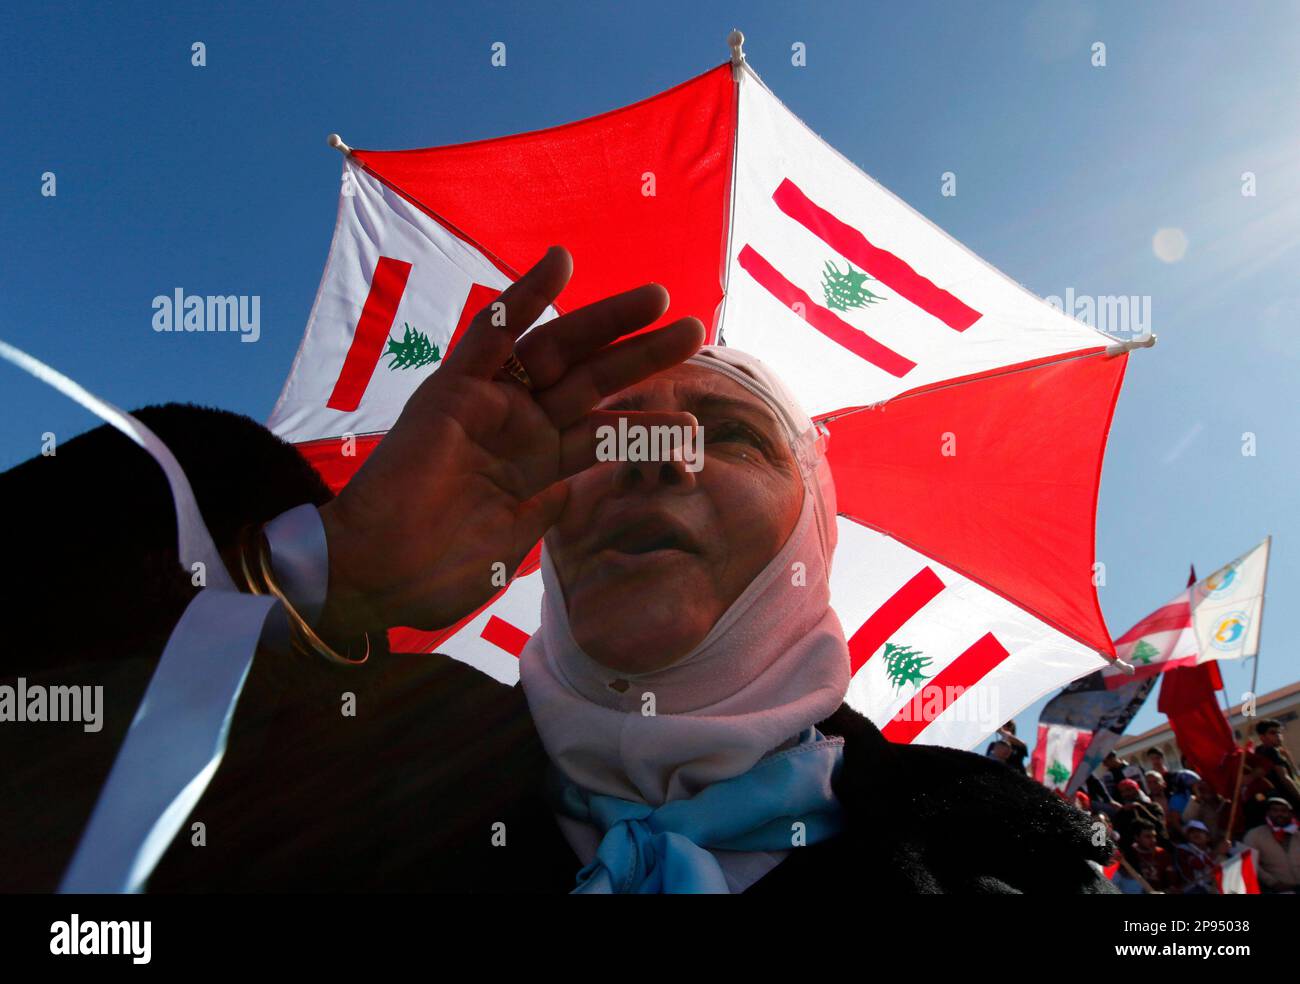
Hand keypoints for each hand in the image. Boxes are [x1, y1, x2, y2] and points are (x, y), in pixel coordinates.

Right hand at [317, 246, 703, 636]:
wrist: (371, 576)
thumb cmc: (433, 574)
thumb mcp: (513, 545)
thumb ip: (547, 511)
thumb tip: (578, 489)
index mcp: (536, 468)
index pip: (603, 432)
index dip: (647, 422)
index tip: (694, 420)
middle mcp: (517, 429)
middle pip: (591, 381)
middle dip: (641, 355)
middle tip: (695, 330)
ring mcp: (487, 406)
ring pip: (556, 350)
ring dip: (604, 321)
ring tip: (657, 299)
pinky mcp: (453, 390)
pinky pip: (492, 333)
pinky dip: (524, 296)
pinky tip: (560, 263)